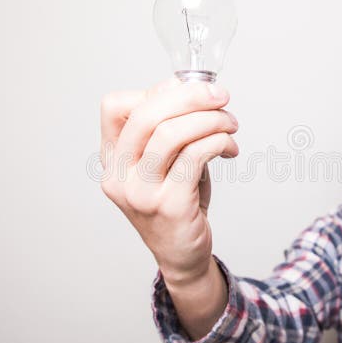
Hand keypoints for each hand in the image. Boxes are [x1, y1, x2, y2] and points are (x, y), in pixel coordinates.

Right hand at [99, 77, 238, 286]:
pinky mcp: (169, 204)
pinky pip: (195, 155)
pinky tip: (229, 147)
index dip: (155, 91)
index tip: (188, 89)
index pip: (115, 107)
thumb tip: (189, 87)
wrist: (182, 255)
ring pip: (171, 133)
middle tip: (220, 96)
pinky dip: (218, 141)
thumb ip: (168, 127)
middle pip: (146, 115)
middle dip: (190, 96)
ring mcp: (141, 192)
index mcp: (111, 159)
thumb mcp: (163, 161)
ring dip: (210, 120)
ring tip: (229, 124)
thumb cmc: (176, 201)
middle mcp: (118, 175)